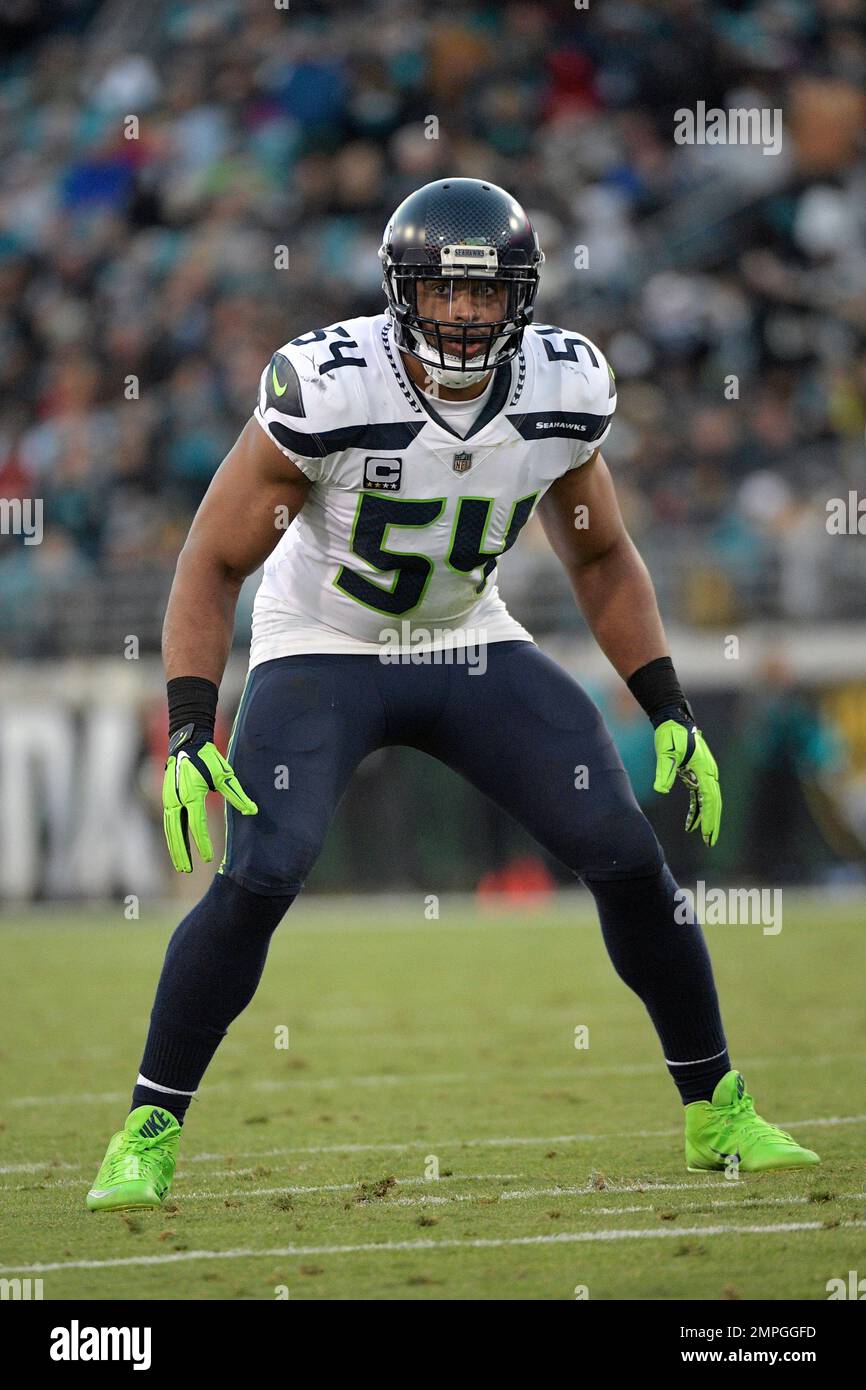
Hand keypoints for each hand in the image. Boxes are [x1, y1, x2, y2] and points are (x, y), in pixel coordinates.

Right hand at [162, 723, 257, 871]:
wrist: (186, 744)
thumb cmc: (208, 759)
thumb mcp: (224, 775)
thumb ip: (237, 795)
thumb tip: (252, 810)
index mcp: (191, 794)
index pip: (196, 824)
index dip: (202, 842)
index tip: (207, 857)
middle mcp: (176, 799)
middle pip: (177, 832)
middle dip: (182, 852)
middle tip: (188, 870)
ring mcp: (169, 799)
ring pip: (170, 829)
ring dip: (175, 848)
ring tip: (182, 866)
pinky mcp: (168, 799)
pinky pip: (169, 822)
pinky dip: (172, 837)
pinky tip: (178, 848)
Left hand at [652, 707, 721, 846]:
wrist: (673, 718)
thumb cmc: (670, 734)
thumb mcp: (665, 752)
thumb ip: (664, 771)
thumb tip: (660, 790)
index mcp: (704, 769)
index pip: (710, 798)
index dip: (709, 817)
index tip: (708, 833)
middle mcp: (708, 772)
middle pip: (714, 802)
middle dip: (712, 823)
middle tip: (710, 841)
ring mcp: (704, 773)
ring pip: (708, 800)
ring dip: (706, 818)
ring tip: (703, 837)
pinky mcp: (696, 773)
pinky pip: (699, 795)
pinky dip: (696, 809)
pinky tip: (690, 823)